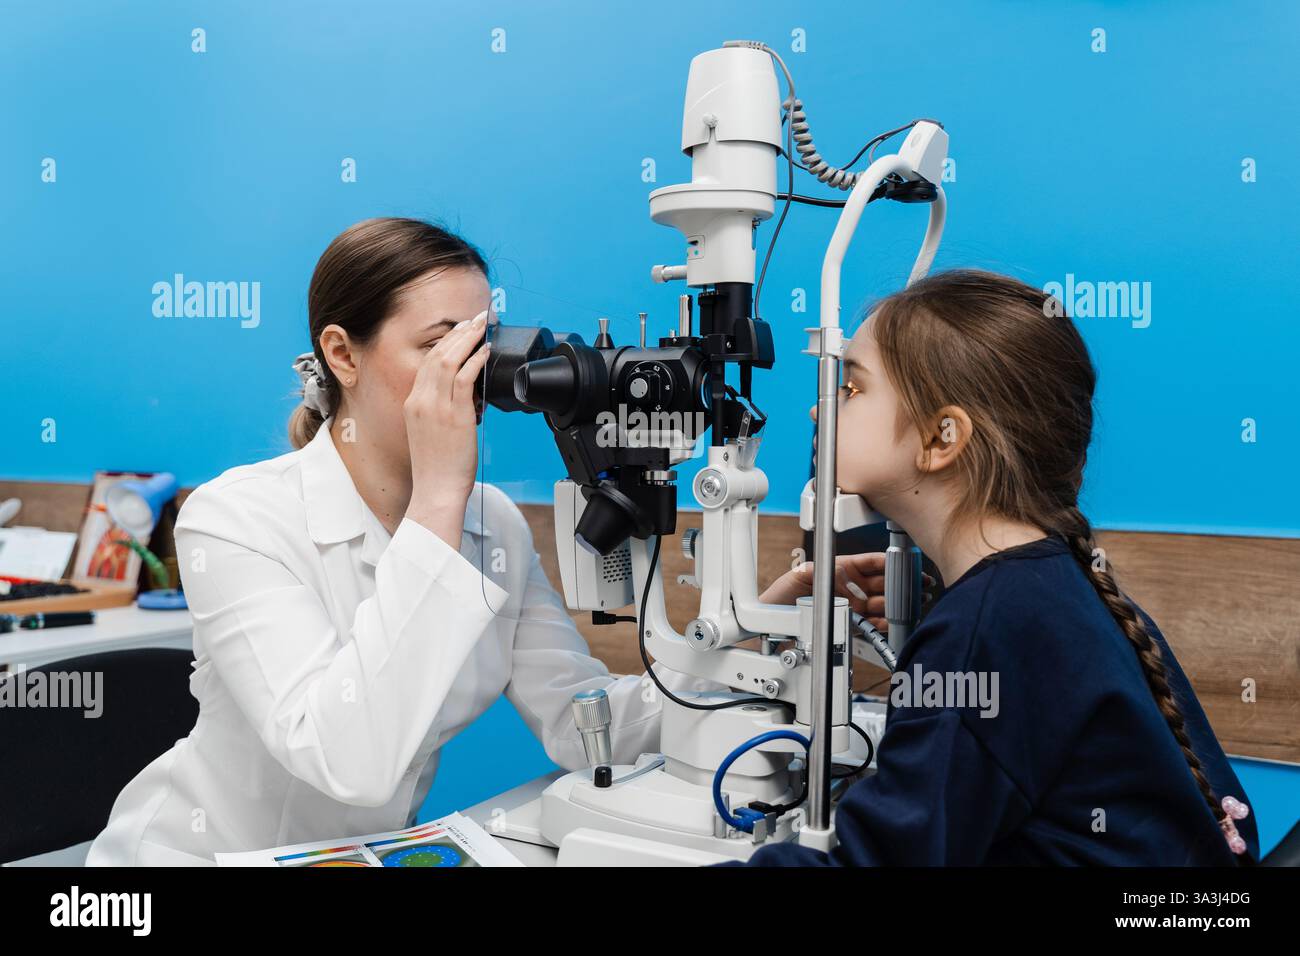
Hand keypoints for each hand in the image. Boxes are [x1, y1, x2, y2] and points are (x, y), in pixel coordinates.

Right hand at [404, 310, 490, 542]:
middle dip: (457, 333)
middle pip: (436, 355)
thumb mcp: (430, 431)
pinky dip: (475, 361)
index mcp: (413, 403)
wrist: (435, 489)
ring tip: (482, 327)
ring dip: (468, 340)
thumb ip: (440, 409)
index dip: (445, 343)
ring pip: (448, 360)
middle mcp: (420, 400)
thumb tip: (464, 394)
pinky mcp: (454, 415)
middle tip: (474, 320)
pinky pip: (464, 378)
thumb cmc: (437, 467)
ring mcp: (435, 407)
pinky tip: (486, 352)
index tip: (460, 331)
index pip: (427, 362)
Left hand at [759, 552, 933, 631]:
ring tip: (914, 603)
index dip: (890, 562)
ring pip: (882, 603)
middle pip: (883, 582)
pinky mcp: (850, 623)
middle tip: (920, 585)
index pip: (872, 562)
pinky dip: (884, 623)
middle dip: (902, 582)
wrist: (770, 621)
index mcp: (842, 568)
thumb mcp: (800, 574)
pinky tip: (895, 621)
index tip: (906, 563)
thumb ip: (820, 569)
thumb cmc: (782, 593)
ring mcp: (852, 605)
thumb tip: (837, 571)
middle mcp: (850, 586)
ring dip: (898, 603)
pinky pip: (872, 623)